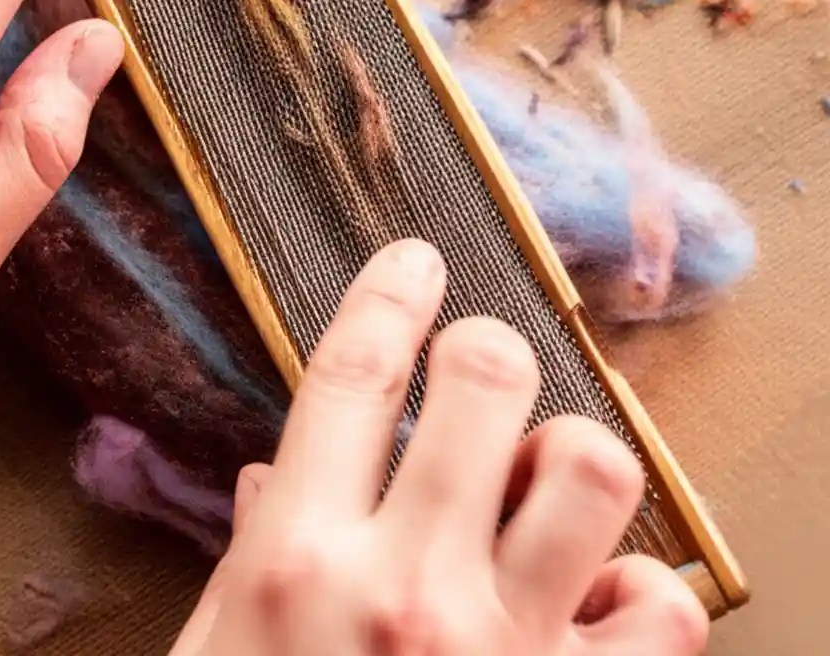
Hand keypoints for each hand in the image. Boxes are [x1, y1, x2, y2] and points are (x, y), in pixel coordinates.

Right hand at [175, 240, 707, 654]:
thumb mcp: (218, 650)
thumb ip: (254, 554)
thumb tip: (274, 475)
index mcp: (297, 564)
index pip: (352, 377)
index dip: (390, 297)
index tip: (413, 264)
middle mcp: (405, 591)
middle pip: (487, 386)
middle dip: (488, 351)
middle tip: (480, 365)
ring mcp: (503, 651)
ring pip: (596, 470)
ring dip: (573, 455)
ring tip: (540, 481)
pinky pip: (663, 608)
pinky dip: (641, 590)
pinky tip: (596, 595)